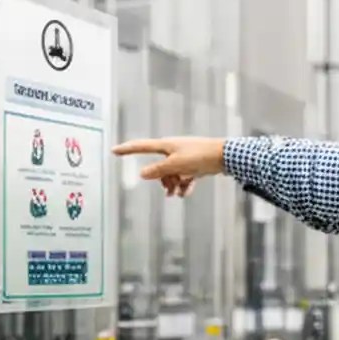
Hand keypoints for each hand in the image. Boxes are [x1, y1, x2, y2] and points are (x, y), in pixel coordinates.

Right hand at [111, 137, 225, 197]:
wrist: (224, 156)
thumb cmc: (199, 157)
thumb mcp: (175, 165)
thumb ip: (158, 170)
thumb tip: (142, 173)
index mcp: (165, 145)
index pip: (141, 146)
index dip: (127, 149)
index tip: (114, 150)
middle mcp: (172, 149)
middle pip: (159, 167)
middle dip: (162, 180)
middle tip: (169, 190)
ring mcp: (183, 157)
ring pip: (171, 173)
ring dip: (173, 185)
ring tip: (178, 194)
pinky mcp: (193, 164)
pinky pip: (183, 176)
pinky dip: (184, 185)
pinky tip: (186, 192)